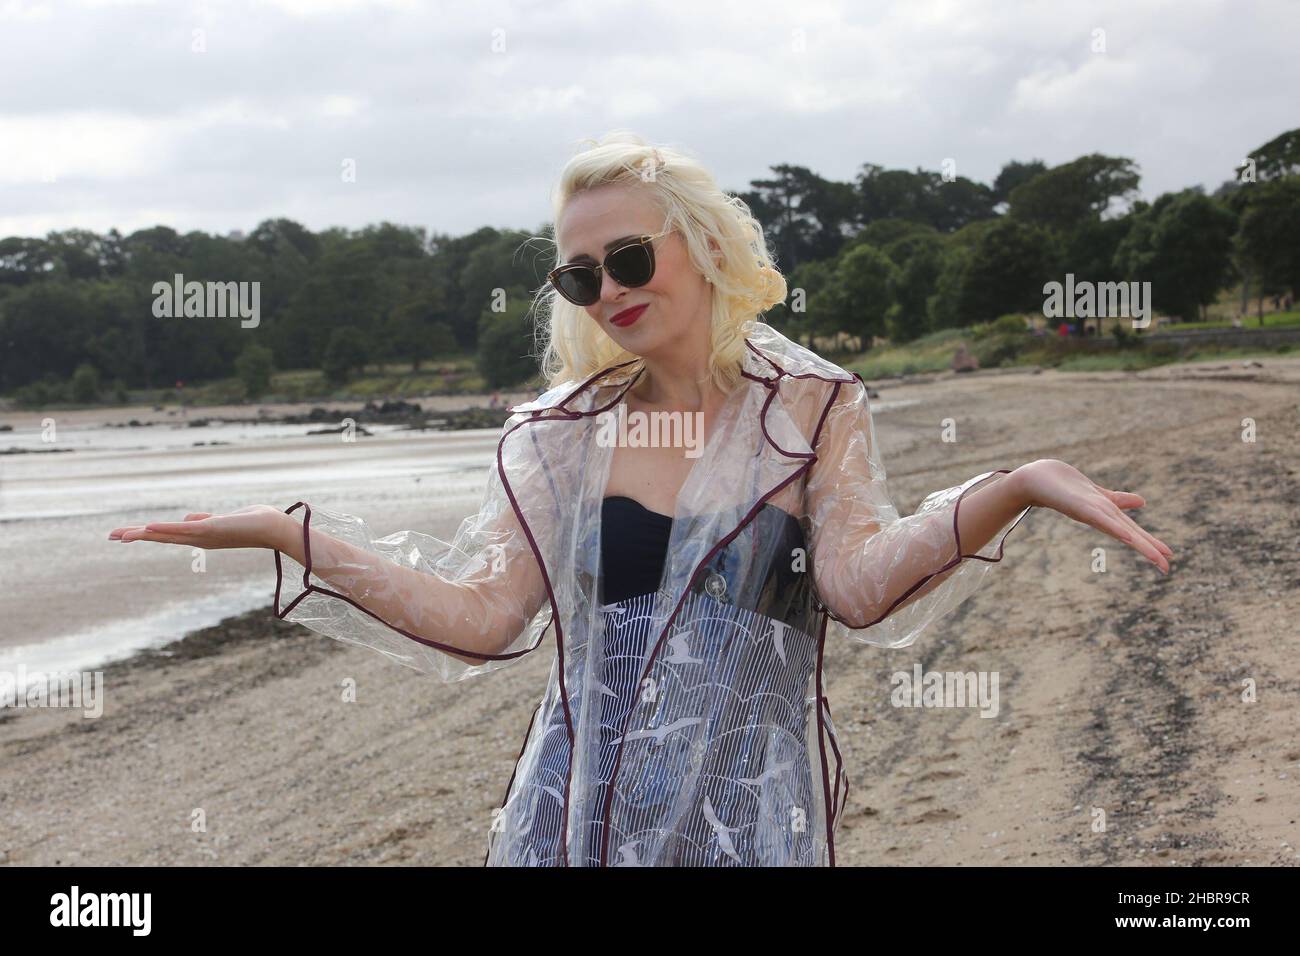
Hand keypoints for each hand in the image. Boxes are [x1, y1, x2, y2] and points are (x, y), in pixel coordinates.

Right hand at [108, 505, 289, 551]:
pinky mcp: (211, 529)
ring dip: (143, 534)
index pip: (166, 534)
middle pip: (160, 537)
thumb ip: (204, 520)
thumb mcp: (224, 520)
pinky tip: (148, 528)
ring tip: (120, 534)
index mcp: (199, 536)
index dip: (145, 533)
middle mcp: (198, 539)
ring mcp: (203, 535)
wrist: (274, 528)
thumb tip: (186, 518)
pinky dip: (166, 528)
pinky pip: (184, 530)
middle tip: (110, 536)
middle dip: (135, 536)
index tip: (123, 535)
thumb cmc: (253, 523)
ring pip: (166, 535)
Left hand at [1010, 459, 1173, 573]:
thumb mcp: (1098, 494)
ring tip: (1157, 558)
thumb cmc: (1065, 488)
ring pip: (1120, 530)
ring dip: (1139, 544)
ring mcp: (1091, 512)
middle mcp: (1101, 517)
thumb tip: (1142, 503)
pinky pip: (1100, 518)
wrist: (1036, 479)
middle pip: (1131, 535)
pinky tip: (1127, 536)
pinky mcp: (1080, 507)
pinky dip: (1114, 527)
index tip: (1170, 559)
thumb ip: (1118, 500)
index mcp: (1107, 516)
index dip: (1151, 544)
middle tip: (1168, 570)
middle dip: (1150, 551)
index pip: (1134, 532)